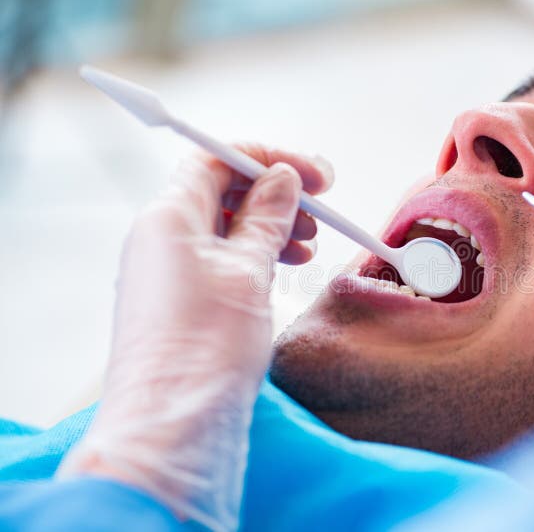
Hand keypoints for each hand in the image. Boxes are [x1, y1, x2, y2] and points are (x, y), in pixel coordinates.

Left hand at [57, 146, 332, 529]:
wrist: (174, 425)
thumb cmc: (206, 347)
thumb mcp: (248, 270)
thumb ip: (267, 217)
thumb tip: (281, 178)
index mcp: (168, 217)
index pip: (216, 161)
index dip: (268, 160)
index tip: (314, 175)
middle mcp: (161, 238)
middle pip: (221, 191)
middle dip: (274, 194)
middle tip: (320, 209)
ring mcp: (169, 272)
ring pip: (225, 228)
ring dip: (270, 227)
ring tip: (310, 246)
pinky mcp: (181, 302)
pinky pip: (221, 261)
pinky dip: (256, 257)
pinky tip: (286, 269)